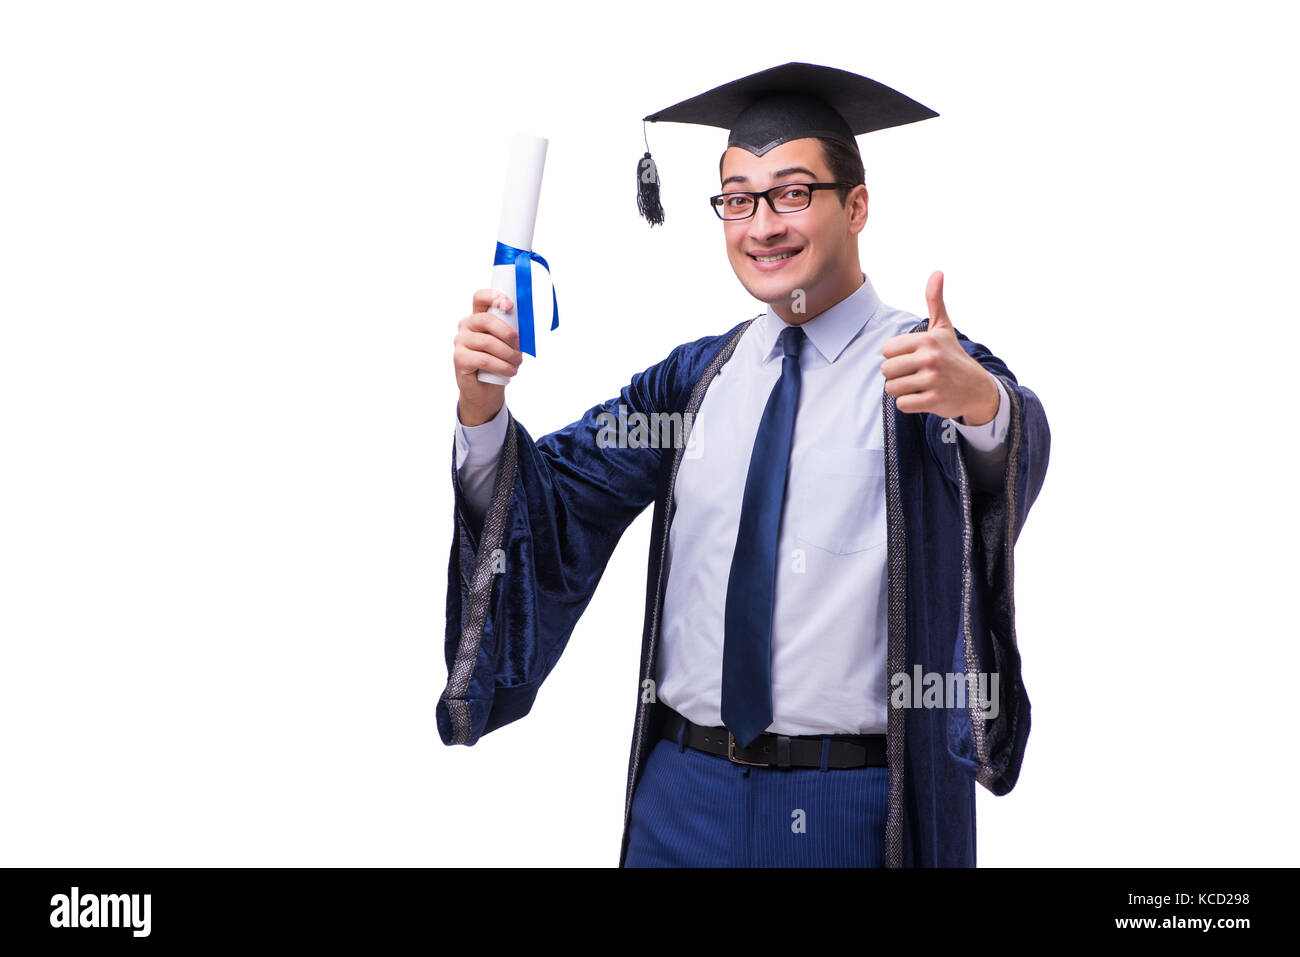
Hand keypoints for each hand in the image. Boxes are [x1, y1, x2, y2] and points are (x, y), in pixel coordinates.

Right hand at [454, 290, 522, 426]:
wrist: (486, 389)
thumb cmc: (499, 361)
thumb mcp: (509, 343)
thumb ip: (514, 330)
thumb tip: (528, 324)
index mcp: (479, 316)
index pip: (480, 297)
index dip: (494, 297)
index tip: (509, 306)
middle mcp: (466, 325)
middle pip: (486, 320)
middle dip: (508, 333)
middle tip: (520, 347)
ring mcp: (460, 341)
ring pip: (487, 342)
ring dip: (508, 354)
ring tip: (517, 362)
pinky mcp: (459, 358)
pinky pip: (484, 359)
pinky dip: (501, 366)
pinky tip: (510, 371)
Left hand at [880, 271, 998, 424]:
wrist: (977, 388)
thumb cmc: (952, 355)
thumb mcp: (943, 328)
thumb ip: (935, 301)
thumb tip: (937, 272)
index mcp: (928, 339)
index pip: (886, 351)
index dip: (895, 356)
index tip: (912, 357)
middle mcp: (930, 358)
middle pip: (886, 371)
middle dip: (896, 375)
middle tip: (915, 374)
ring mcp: (933, 380)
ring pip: (891, 388)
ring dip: (902, 390)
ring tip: (919, 385)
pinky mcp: (934, 400)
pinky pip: (902, 404)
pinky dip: (909, 403)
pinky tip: (924, 397)